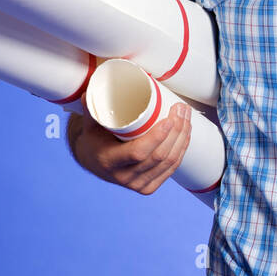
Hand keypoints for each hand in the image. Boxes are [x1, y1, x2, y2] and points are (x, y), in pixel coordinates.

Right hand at [72, 96, 192, 194]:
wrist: (94, 163)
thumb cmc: (94, 139)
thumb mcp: (91, 124)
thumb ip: (93, 108)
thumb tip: (93, 89)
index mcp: (109, 161)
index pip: (138, 152)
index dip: (157, 137)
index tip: (169, 118)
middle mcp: (125, 177)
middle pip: (159, 156)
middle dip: (176, 131)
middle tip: (181, 109)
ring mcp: (138, 185)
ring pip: (169, 162)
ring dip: (182, 138)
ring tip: (186, 116)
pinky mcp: (149, 186)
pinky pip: (171, 168)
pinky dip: (181, 149)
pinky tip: (186, 134)